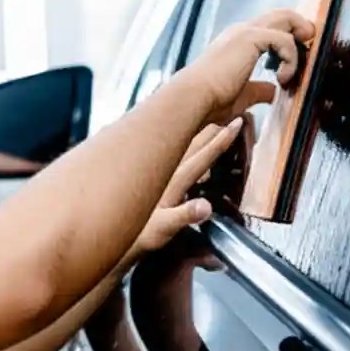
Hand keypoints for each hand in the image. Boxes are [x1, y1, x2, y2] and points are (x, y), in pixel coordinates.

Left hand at [134, 121, 244, 255]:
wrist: (112, 238)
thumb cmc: (139, 237)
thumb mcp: (165, 229)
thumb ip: (186, 215)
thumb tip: (206, 207)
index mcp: (173, 181)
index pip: (204, 155)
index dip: (222, 140)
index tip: (237, 123)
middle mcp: (166, 172)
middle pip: (194, 141)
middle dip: (213, 126)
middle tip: (229, 111)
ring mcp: (157, 172)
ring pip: (182, 143)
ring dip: (198, 131)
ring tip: (210, 119)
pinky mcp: (149, 176)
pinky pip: (172, 152)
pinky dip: (183, 143)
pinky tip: (185, 143)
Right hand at [176, 9, 314, 125]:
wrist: (194, 98)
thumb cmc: (211, 100)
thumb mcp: (242, 95)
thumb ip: (259, 90)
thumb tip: (273, 92)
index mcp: (238, 42)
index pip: (270, 27)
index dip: (289, 36)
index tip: (298, 57)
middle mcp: (241, 31)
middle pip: (281, 15)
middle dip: (300, 26)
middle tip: (310, 43)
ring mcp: (245, 32)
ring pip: (285, 17)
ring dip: (300, 33)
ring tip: (304, 55)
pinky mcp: (250, 39)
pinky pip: (285, 39)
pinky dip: (291, 58)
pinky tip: (283, 78)